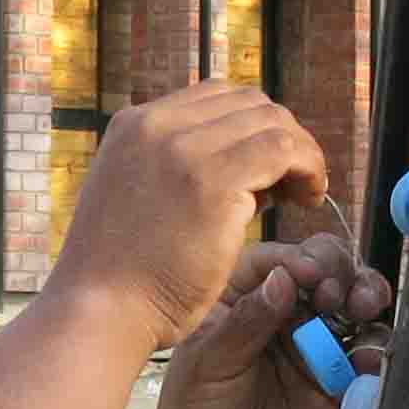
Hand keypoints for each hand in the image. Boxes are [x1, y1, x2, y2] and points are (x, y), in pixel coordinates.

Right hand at [48, 83, 332, 347]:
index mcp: (134, 125)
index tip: (270, 169)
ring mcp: (182, 148)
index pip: (216, 96)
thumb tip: (256, 169)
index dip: (254, 127)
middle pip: (249, 101)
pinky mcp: (211, 180)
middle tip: (293, 184)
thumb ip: (185, 174)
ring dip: (301, 154)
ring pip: (272, 121)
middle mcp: (155, 125)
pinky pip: (284, 150)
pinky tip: (308, 201)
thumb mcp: (142, 201)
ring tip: (303, 195)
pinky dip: (309, 168)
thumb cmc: (124, 276)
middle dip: (282, 136)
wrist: (99, 312)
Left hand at [147, 228, 389, 408]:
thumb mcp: (209, 363)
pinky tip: (368, 356)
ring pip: (354, 304)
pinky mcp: (340, 377)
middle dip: (340, 273)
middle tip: (337, 295)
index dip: (299, 259)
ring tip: (365, 307)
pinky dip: (375, 348)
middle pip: (326, 271)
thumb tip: (284, 279)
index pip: (279, 260)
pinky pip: (367, 353)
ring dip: (366, 297)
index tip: (308, 275)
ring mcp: (316, 341)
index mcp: (244, 295)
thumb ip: (247, 323)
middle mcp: (285, 310)